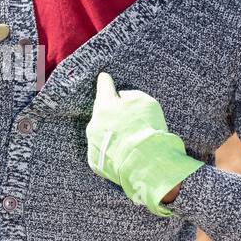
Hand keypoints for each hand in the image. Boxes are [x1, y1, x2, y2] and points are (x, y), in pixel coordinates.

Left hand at [85, 71, 203, 216]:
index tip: (104, 77)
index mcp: (105, 105)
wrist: (144, 163)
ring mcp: (92, 143)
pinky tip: (123, 153)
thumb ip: (131, 95)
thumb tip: (121, 96)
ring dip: (110, 133)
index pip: (104, 87)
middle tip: (127, 120)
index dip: (105, 81)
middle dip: (110, 114)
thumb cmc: (147, 129)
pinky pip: (102, 151)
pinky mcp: (94, 161)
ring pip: (100, 133)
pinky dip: (110, 150)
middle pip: (101, 113)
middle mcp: (94, 123)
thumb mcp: (147, 102)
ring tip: (128, 140)